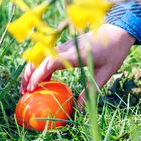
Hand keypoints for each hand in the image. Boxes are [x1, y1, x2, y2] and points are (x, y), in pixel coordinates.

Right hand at [19, 24, 135, 109]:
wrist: (117, 30)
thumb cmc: (113, 51)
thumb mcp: (104, 73)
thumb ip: (90, 91)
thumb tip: (79, 110)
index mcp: (74, 54)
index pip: (50, 63)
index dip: (38, 75)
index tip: (32, 88)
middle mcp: (64, 48)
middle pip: (38, 59)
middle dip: (28, 75)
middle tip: (23, 92)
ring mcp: (62, 46)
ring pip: (39, 57)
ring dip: (30, 71)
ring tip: (25, 87)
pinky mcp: (63, 47)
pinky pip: (45, 57)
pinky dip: (38, 67)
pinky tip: (38, 80)